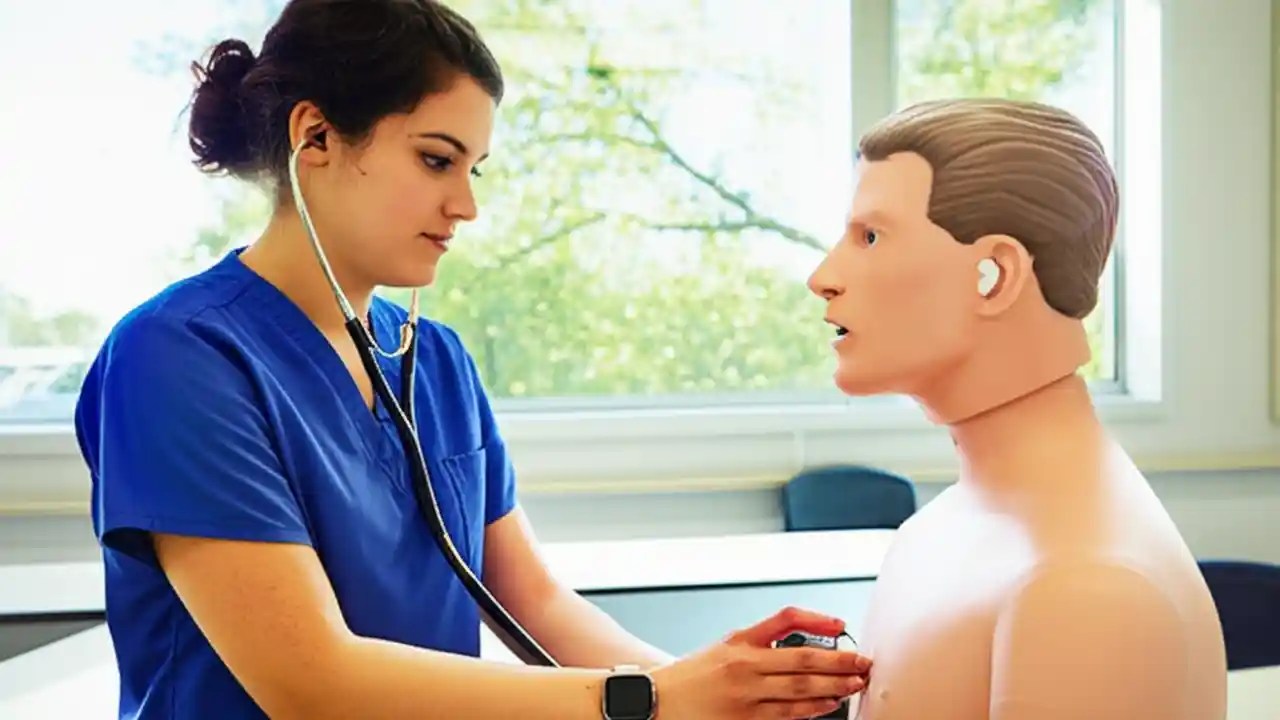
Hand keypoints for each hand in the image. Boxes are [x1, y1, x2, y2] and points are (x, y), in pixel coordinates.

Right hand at [649, 606, 870, 719]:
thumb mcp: (723, 647)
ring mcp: (746, 695)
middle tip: (862, 662)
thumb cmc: (692, 677)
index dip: (818, 620)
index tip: (840, 625)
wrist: (658, 702)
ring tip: (853, 685)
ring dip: (833, 687)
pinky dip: (811, 709)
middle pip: (803, 659)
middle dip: (839, 661)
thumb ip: (760, 645)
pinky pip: (787, 714)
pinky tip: (827, 705)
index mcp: (740, 640)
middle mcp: (745, 665)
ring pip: (801, 689)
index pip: (786, 619)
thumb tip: (805, 646)